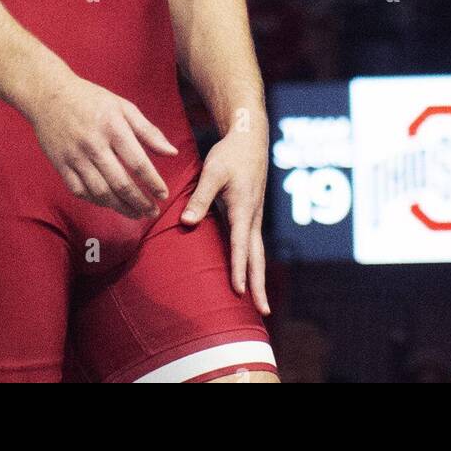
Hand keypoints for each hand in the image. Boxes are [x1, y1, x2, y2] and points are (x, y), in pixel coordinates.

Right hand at [26, 67, 177, 220]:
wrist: (49, 95)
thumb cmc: (91, 100)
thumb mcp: (124, 107)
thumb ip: (149, 131)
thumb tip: (172, 153)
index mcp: (113, 127)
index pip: (137, 162)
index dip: (153, 182)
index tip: (164, 195)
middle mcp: (93, 144)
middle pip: (120, 183)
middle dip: (140, 202)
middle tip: (153, 212)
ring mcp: (75, 157)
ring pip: (100, 192)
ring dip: (120, 207)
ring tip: (136, 213)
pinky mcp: (60, 165)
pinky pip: (80, 191)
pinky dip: (96, 201)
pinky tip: (110, 204)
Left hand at [180, 121, 270, 315]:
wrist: (250, 139)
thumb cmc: (230, 154)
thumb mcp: (212, 171)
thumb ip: (200, 198)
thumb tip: (187, 223)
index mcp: (243, 208)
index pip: (240, 245)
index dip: (238, 268)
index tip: (237, 291)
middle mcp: (252, 217)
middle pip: (257, 257)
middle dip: (258, 284)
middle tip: (263, 311)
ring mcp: (254, 216)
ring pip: (257, 252)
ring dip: (258, 277)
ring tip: (259, 303)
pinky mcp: (251, 214)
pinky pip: (252, 244)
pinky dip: (252, 263)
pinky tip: (248, 274)